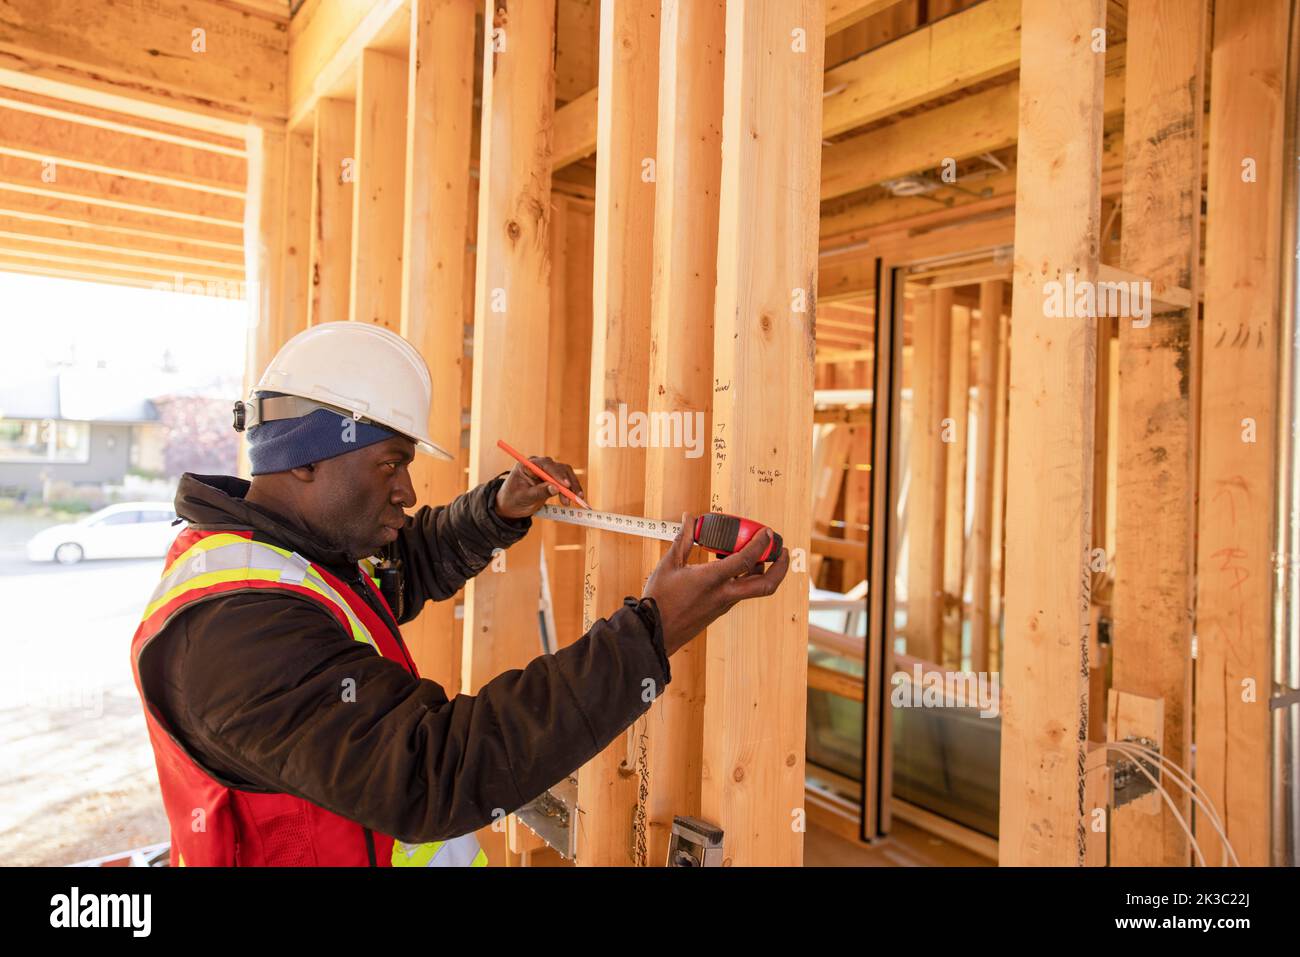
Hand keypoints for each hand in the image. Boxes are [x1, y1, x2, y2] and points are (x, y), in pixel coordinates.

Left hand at [495, 455, 584, 519]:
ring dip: (572, 487)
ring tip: (573, 500)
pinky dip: (571, 489)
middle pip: (559, 468)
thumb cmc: (512, 500)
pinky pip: (566, 481)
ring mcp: (547, 471)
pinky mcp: (553, 479)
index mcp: (528, 465)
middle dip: (567, 483)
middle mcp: (539, 465)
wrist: (510, 506)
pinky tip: (575, 497)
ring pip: (566, 474)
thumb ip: (539, 492)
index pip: (546, 465)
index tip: (564, 485)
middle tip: (571, 497)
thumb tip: (555, 489)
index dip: (557, 474)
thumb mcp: (524, 497)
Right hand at [643, 513, 789, 655]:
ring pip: (755, 588)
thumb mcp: (669, 565)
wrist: (654, 632)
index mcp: (711, 580)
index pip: (746, 560)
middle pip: (765, 585)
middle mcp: (724, 594)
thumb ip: (683, 539)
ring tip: (758, 552)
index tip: (767, 531)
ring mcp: (724, 604)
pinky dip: (746, 576)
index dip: (761, 544)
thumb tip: (690, 519)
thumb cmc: (659, 601)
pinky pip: (742, 591)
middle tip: (782, 550)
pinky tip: (734, 564)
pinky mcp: (721, 609)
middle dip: (780, 567)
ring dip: (763, 570)